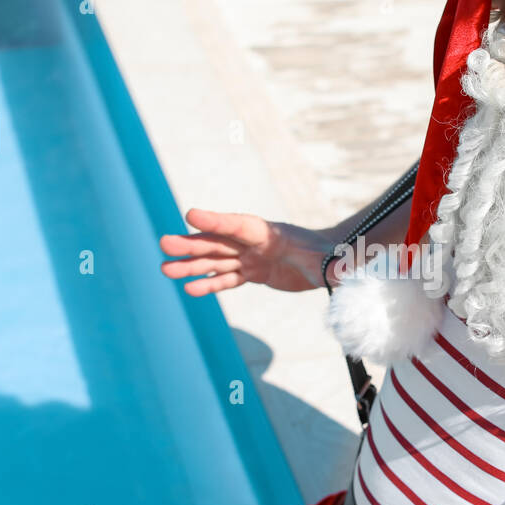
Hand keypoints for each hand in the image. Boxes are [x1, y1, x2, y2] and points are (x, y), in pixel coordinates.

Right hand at [159, 209, 333, 295]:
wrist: (333, 260)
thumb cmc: (332, 256)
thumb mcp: (332, 262)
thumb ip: (332, 266)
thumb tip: (341, 272)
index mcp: (271, 233)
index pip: (239, 226)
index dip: (215, 221)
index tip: (190, 215)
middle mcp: (256, 243)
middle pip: (218, 243)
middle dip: (190, 244)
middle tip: (163, 243)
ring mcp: (252, 258)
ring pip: (216, 261)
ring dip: (191, 266)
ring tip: (165, 270)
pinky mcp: (255, 273)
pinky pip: (227, 279)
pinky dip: (209, 284)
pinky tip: (189, 289)